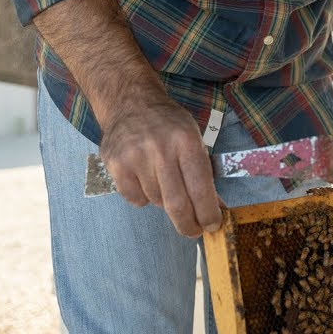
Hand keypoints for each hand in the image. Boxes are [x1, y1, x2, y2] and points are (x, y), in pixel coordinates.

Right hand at [98, 98, 221, 236]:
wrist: (130, 102)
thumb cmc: (168, 124)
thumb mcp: (193, 137)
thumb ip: (203, 172)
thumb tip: (217, 207)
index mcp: (185, 140)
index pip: (200, 186)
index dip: (208, 212)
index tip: (213, 225)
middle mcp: (160, 148)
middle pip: (177, 203)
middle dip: (188, 224)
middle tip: (193, 231)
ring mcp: (135, 156)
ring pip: (156, 201)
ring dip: (164, 201)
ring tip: (163, 180)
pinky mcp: (115, 164)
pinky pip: (135, 199)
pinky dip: (143, 197)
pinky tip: (144, 177)